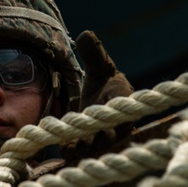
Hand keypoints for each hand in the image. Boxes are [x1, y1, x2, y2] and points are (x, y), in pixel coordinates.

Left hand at [62, 30, 135, 161]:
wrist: (100, 100)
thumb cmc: (104, 84)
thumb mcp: (100, 68)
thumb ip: (94, 55)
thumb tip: (86, 34)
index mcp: (124, 103)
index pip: (124, 115)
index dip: (116, 122)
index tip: (103, 122)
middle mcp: (118, 125)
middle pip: (110, 137)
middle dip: (96, 141)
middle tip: (82, 143)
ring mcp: (105, 138)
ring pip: (96, 148)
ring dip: (83, 150)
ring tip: (68, 151)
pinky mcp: (90, 145)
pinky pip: (83, 152)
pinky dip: (73, 151)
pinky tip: (63, 150)